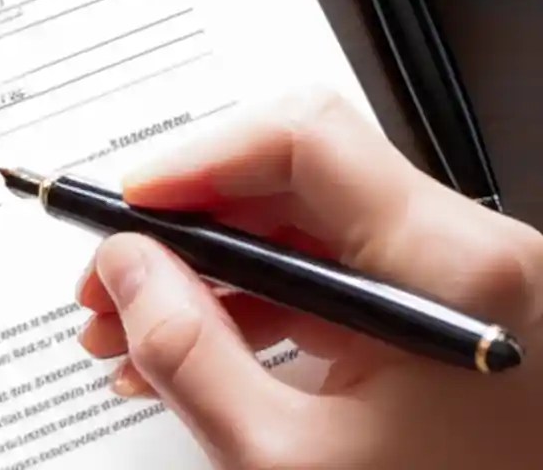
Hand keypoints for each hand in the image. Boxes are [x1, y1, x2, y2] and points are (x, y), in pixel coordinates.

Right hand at [76, 89, 542, 468]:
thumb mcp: (286, 462)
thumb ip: (191, 357)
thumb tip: (127, 268)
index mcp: (454, 270)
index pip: (308, 143)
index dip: (199, 160)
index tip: (131, 204)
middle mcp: (470, 256)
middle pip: (294, 183)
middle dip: (184, 230)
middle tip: (111, 276)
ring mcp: (455, 285)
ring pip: (298, 232)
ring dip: (203, 274)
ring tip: (128, 329)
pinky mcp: (431, 317)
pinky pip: (323, 280)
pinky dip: (247, 307)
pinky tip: (185, 351)